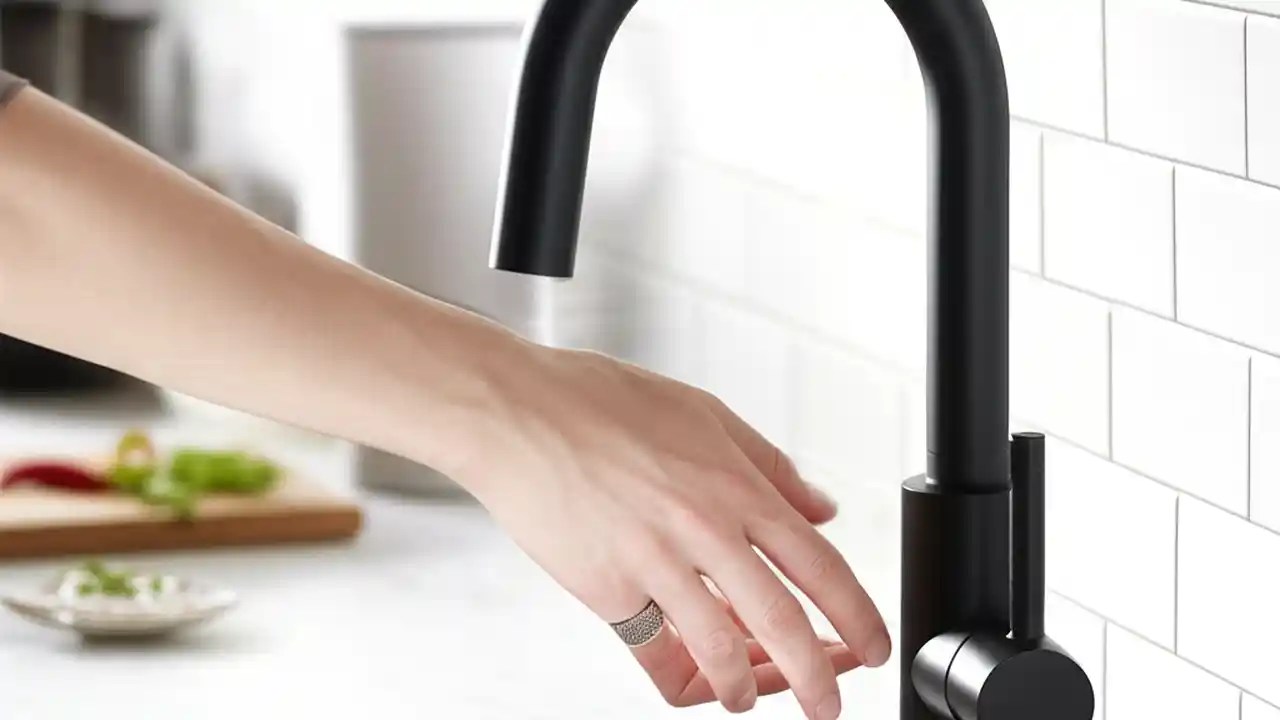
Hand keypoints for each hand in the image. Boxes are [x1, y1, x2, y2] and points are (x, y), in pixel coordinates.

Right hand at [454, 345, 890, 719]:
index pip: (819, 564)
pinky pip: (654, 656)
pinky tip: (695, 681)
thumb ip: (770, 466)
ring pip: (720, 652)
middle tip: (831, 704)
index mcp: (733, 483)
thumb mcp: (704, 414)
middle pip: (782, 621)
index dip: (858, 615)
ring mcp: (653, 563)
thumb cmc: (600, 402)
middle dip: (818, 677)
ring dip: (748, 689)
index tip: (873, 647)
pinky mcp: (606, 591)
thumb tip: (823, 509)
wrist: (514, 413)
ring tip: (751, 698)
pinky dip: (682, 679)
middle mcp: (702, 527)